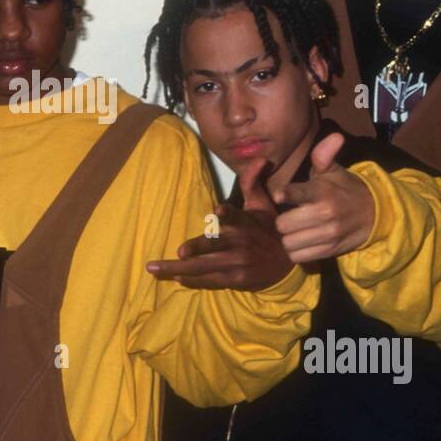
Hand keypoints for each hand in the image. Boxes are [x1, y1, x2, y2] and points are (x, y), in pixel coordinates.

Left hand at [146, 156, 293, 289]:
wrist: (286, 262)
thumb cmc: (268, 228)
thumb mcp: (263, 204)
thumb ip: (252, 183)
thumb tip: (259, 160)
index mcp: (245, 224)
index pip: (236, 216)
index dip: (227, 213)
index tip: (218, 210)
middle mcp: (239, 244)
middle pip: (215, 246)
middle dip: (197, 248)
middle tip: (180, 252)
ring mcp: (235, 264)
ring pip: (203, 267)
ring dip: (178, 269)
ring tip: (155, 269)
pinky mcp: (234, 280)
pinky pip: (210, 281)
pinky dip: (193, 281)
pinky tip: (176, 278)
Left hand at [271, 132, 374, 262]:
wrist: (375, 215)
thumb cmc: (345, 190)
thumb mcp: (334, 171)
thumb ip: (324, 155)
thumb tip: (335, 136)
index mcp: (322, 192)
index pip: (295, 193)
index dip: (283, 194)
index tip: (278, 195)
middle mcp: (324, 214)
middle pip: (283, 224)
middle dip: (282, 221)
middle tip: (289, 216)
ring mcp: (327, 235)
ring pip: (288, 242)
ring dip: (288, 237)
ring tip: (296, 230)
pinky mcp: (329, 251)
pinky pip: (298, 256)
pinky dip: (296, 251)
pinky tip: (302, 241)